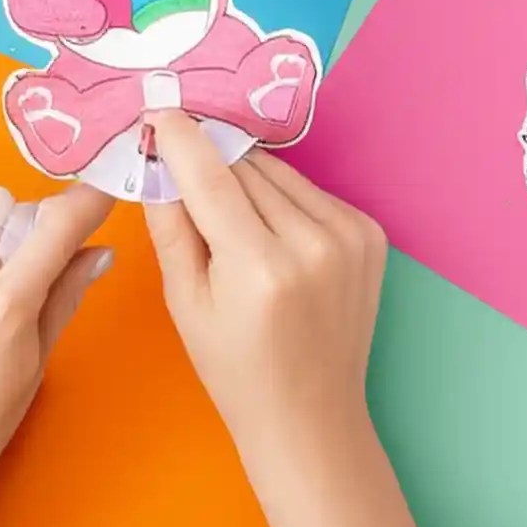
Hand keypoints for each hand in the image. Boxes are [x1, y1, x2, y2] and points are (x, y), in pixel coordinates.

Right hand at [143, 111, 423, 526]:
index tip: (158, 110)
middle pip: (244, 167)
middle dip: (209, 163)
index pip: (211, 176)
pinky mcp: (371, 233)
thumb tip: (156, 158)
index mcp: (259, 267)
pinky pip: (309, 190)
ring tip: (232, 224)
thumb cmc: (235, 369)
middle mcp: (312, 243)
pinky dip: (282, 198)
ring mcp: (351, 235)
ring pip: (278, 172)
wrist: (311, 417)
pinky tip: (272, 237)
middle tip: (180, 171)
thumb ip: (169, 226)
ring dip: (246, 179)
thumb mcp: (184, 303)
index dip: (182, 138)